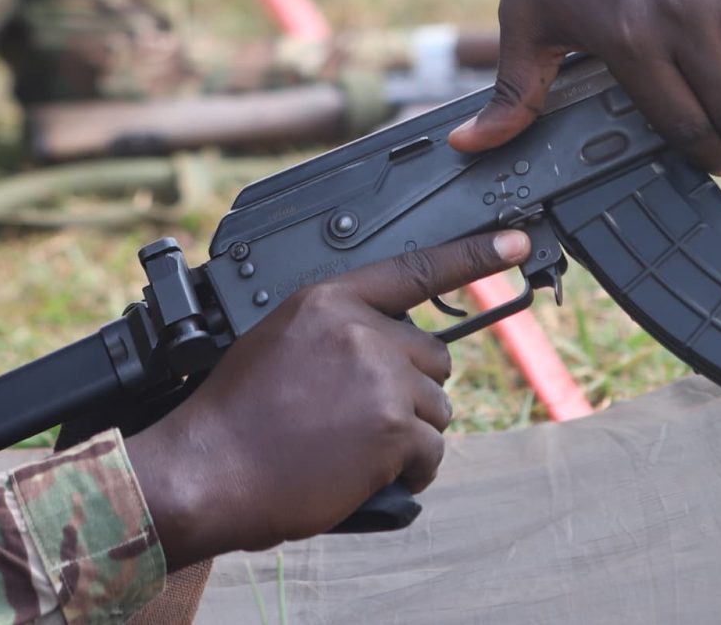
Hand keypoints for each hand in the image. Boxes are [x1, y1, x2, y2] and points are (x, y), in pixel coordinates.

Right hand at [127, 228, 530, 566]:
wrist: (206, 470)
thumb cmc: (233, 418)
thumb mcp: (277, 344)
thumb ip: (334, 334)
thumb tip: (386, 352)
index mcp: (327, 300)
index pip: (413, 269)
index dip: (471, 256)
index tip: (514, 241)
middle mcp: (360, 329)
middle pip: (432, 356)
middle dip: (410, 392)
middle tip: (360, 421)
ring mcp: (380, 377)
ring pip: (436, 408)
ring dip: (407, 436)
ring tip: (353, 453)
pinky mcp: (392, 427)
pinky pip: (431, 452)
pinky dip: (410, 473)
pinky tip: (366, 478)